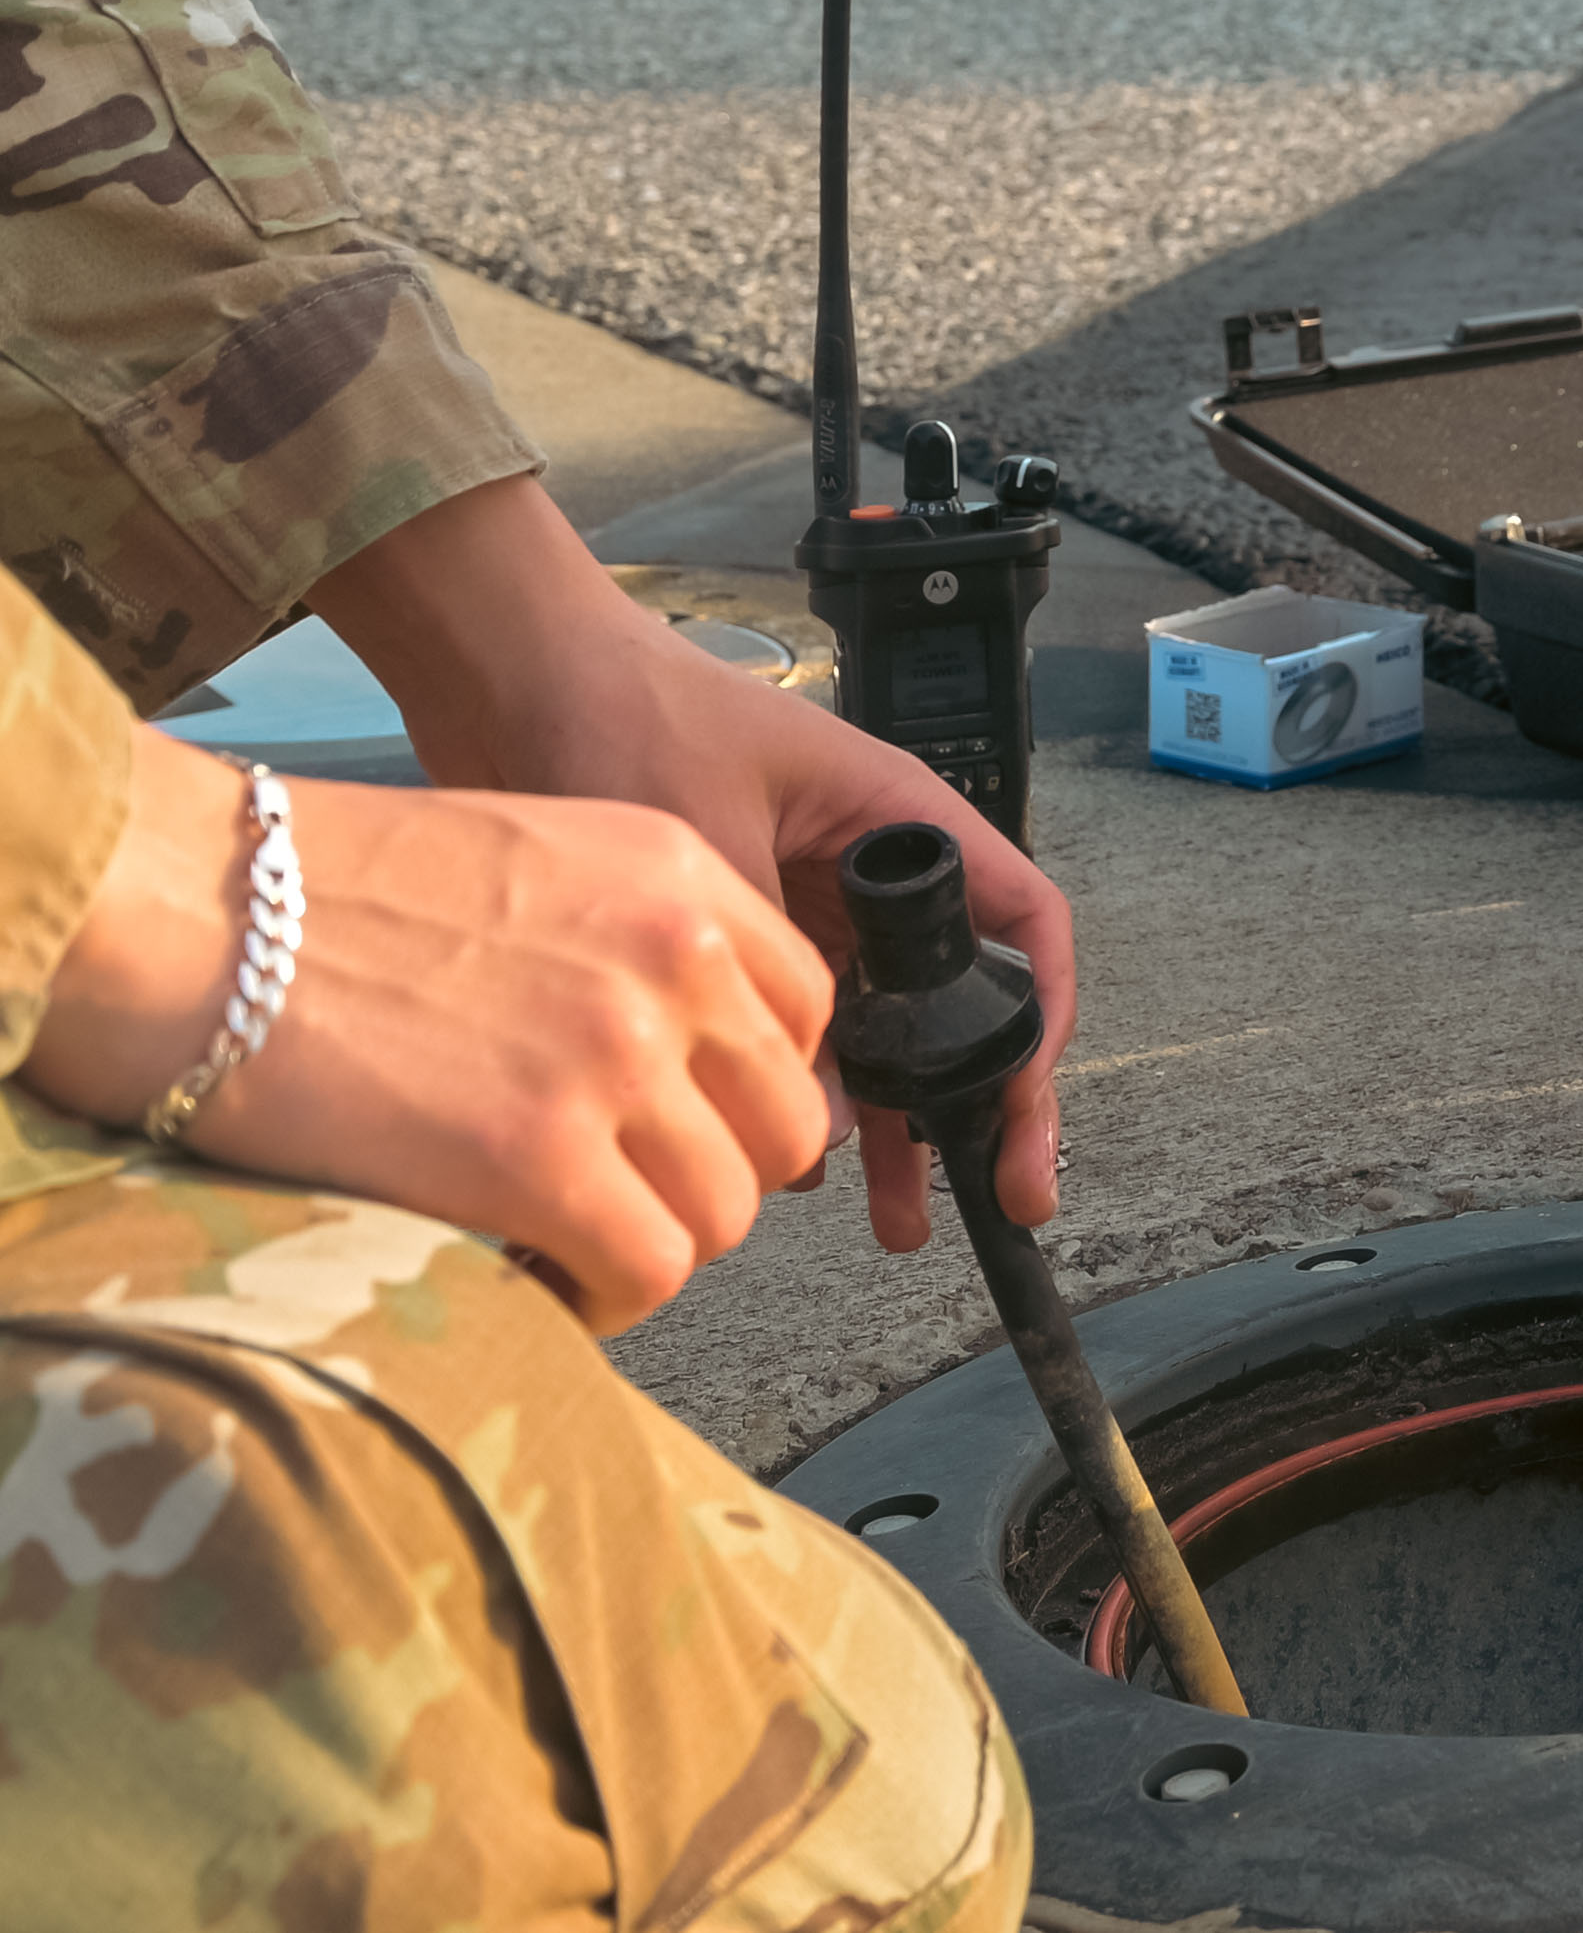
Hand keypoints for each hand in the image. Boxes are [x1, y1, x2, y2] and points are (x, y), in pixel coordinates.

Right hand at [29, 723, 833, 1333]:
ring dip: (656, 1243)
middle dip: (714, 1176)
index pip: (809, 1012)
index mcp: (683, 877)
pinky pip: (648, 1269)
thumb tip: (675, 1053)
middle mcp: (677, 960)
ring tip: (569, 1242)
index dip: (750, 1088)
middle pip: (785, 1124)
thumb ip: (631, 941)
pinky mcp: (538, 1158)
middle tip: (629, 1198)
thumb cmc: (332, 888)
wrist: (200, 909)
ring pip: (726, 1211)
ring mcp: (616, 1061)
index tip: (691, 1123)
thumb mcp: (539, 859)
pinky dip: (606, 1296)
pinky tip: (540, 1277)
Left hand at [311, 476, 1077, 1247]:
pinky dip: (808, 1103)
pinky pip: (798, 1036)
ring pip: (883, 1032)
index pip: (1018, 918)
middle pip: (960, 997)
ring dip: (897, 1123)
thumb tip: (808, 1113)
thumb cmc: (623, 716)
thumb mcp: (710, 849)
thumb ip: (763, 975)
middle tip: (1003, 1195)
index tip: (1025, 1101)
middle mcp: (867, 871)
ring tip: (901, 1219)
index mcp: (895, 818)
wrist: (509, 676)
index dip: (1043, 1012)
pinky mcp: (738, 945)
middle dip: (984, 1100)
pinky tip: (791, 1168)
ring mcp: (805, 909)